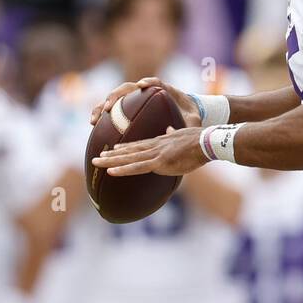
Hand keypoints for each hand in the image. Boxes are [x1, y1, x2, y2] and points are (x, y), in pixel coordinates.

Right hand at [89, 76, 201, 128]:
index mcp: (164, 90)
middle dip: (117, 95)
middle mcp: (145, 91)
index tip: (142, 85)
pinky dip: (101, 114)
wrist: (183, 113)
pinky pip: (112, 109)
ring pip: (115, 98)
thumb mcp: (193, 120)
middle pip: (128, 88)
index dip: (149, 81)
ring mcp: (134, 98)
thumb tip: (187, 132)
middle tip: (109, 106)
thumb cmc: (189, 115)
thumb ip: (191, 123)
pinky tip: (93, 124)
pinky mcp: (127, 107)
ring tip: (94, 119)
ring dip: (103, 106)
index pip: (155, 82)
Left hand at [92, 125, 206, 177]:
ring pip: (128, 158)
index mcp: (160, 142)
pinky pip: (137, 167)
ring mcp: (155, 154)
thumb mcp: (183, 136)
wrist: (206, 142)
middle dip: (112, 155)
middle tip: (97, 157)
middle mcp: (154, 147)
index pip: (139, 145)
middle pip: (129, 151)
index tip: (114, 149)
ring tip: (96, 161)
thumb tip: (169, 130)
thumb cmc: (200, 142)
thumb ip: (173, 134)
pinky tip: (110, 171)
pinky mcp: (159, 162)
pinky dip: (123, 169)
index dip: (125, 147)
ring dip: (110, 161)